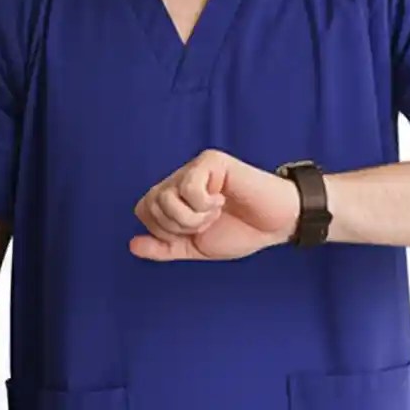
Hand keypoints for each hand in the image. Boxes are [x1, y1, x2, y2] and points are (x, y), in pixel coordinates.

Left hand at [131, 150, 300, 261]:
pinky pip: (189, 187)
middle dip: (179, 227)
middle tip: (208, 222)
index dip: (163, 231)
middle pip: (151, 204)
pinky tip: (223, 198)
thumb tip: (132, 245)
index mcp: (174, 196)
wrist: (277, 224)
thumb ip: (164, 247)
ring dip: (192, 217)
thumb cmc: (241, 231)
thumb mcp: (196, 247)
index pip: (143, 210)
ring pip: (166, 197)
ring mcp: (195, 168)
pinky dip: (205, 204)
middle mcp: (180, 179)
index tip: (193, 233)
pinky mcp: (212, 161)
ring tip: (216, 211)